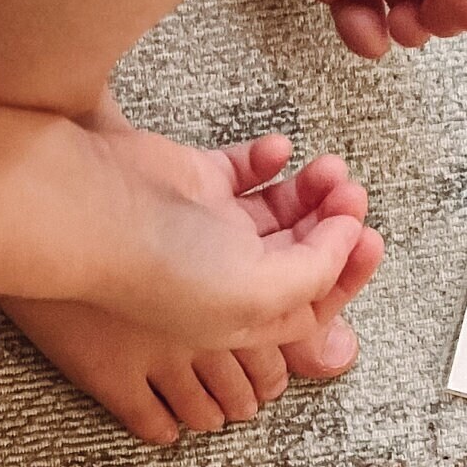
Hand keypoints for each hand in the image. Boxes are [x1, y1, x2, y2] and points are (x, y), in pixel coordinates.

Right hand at [91, 128, 374, 350]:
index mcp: (242, 317)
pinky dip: (268, 158)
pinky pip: (243, 169)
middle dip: (336, 224)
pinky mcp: (194, 182)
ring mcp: (211, 228)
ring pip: (280, 210)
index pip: (311, 304)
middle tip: (352, 193)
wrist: (97, 209)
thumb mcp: (261, 295)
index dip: (348, 274)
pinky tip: (278, 149)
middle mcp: (227, 275)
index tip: (370, 239)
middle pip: (301, 254)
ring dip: (313, 189)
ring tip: (330, 168)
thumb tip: (348, 237)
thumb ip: (316, 271)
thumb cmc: (166, 269)